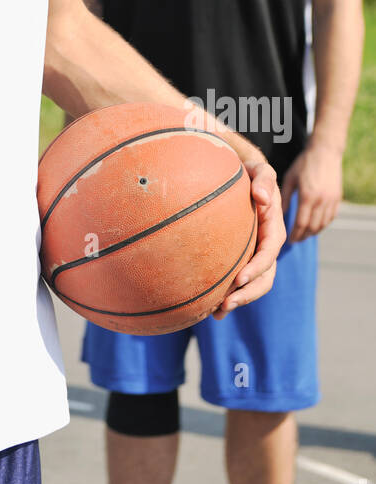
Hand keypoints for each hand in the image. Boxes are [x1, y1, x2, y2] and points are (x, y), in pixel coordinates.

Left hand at [211, 159, 285, 319]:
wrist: (242, 178)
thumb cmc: (250, 173)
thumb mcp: (259, 170)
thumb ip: (264, 179)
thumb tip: (263, 198)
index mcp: (273, 228)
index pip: (269, 252)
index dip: (257, 268)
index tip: (240, 278)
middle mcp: (267, 245)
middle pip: (264, 277)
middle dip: (247, 294)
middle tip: (225, 304)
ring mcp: (256, 254)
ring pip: (253, 284)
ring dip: (238, 300)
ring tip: (217, 313)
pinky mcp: (243, 258)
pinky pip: (240, 281)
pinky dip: (229, 295)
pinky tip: (211, 309)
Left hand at [280, 145, 343, 242]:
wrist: (324, 152)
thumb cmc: (303, 163)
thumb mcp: (290, 178)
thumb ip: (285, 197)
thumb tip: (280, 214)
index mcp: (307, 196)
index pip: (301, 223)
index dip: (295, 234)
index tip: (289, 240)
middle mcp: (321, 200)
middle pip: (312, 227)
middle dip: (303, 236)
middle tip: (295, 240)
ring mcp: (331, 200)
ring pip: (323, 224)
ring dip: (313, 232)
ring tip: (304, 235)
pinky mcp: (338, 198)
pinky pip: (331, 217)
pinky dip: (323, 224)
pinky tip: (316, 225)